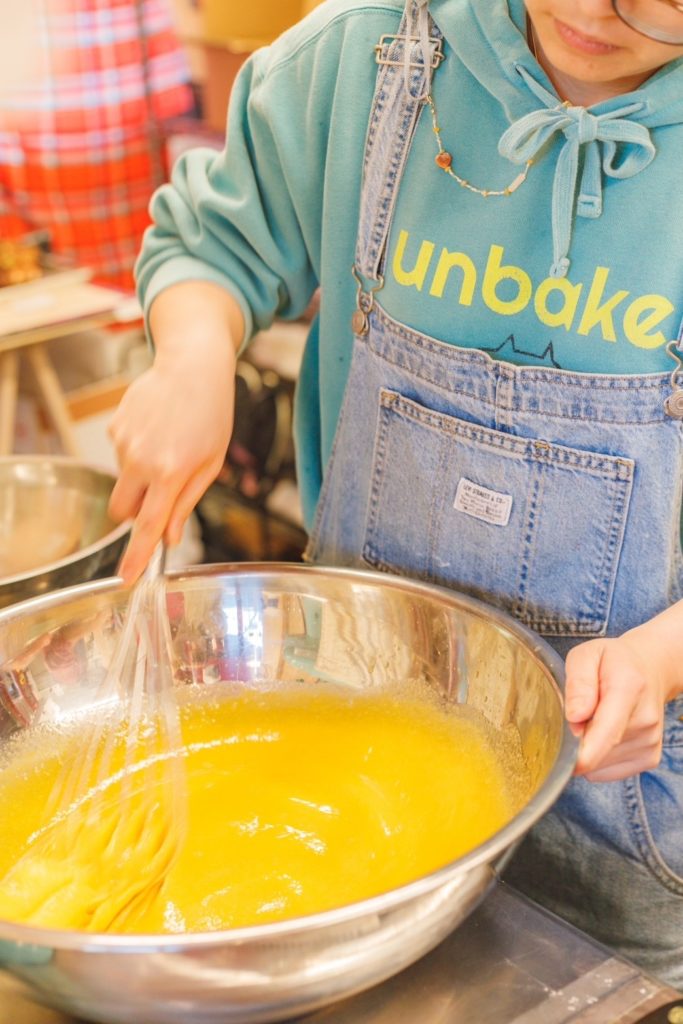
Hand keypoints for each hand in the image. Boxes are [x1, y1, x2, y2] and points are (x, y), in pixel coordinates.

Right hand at [107, 283, 242, 583]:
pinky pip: (122, 455)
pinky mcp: (114, 427)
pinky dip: (138, 452)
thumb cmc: (211, 413)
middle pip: (123, 510)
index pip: (149, 526)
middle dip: (137, 513)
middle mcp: (141, 459)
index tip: (126, 579)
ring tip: (170, 445)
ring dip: (143, 476)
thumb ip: (187, 502)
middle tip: (162, 493)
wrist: (192, 364)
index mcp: (171, 472)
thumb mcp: (211, 462)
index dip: (136, 556)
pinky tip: (158, 429)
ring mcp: (123, 442)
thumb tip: (171, 537)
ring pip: (125, 481)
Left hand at [565, 633, 670, 781]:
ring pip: (599, 766)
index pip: (607, 730)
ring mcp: (650, 742)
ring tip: (595, 720)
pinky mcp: (650, 758)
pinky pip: (606, 772)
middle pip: (598, 751)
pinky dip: (597, 760)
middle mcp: (645, 719)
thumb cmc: (613, 662)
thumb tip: (575, 716)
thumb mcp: (586, 655)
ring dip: (587, 750)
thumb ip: (579, 683)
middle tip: (578, 715)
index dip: (583, 753)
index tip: (565, 763)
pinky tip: (603, 734)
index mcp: (628, 689)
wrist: (651, 670)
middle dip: (575, 741)